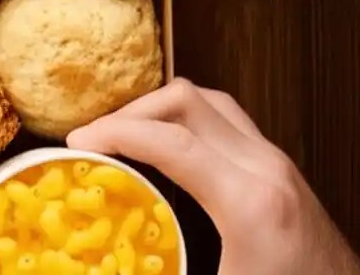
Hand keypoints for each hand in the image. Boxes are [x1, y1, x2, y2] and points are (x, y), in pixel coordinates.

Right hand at [68, 80, 359, 274]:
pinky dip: (187, 121)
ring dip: (161, 110)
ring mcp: (279, 166)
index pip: (170, 139)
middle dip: (131, 112)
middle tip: (94, 139)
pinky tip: (167, 151)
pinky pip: (228, 122)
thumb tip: (98, 270)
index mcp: (251, 203)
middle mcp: (267, 170)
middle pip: (187, 101)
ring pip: (210, 102)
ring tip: (126, 138)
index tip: (76, 144)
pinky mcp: (283, 173)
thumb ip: (154, 269)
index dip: (114, 133)